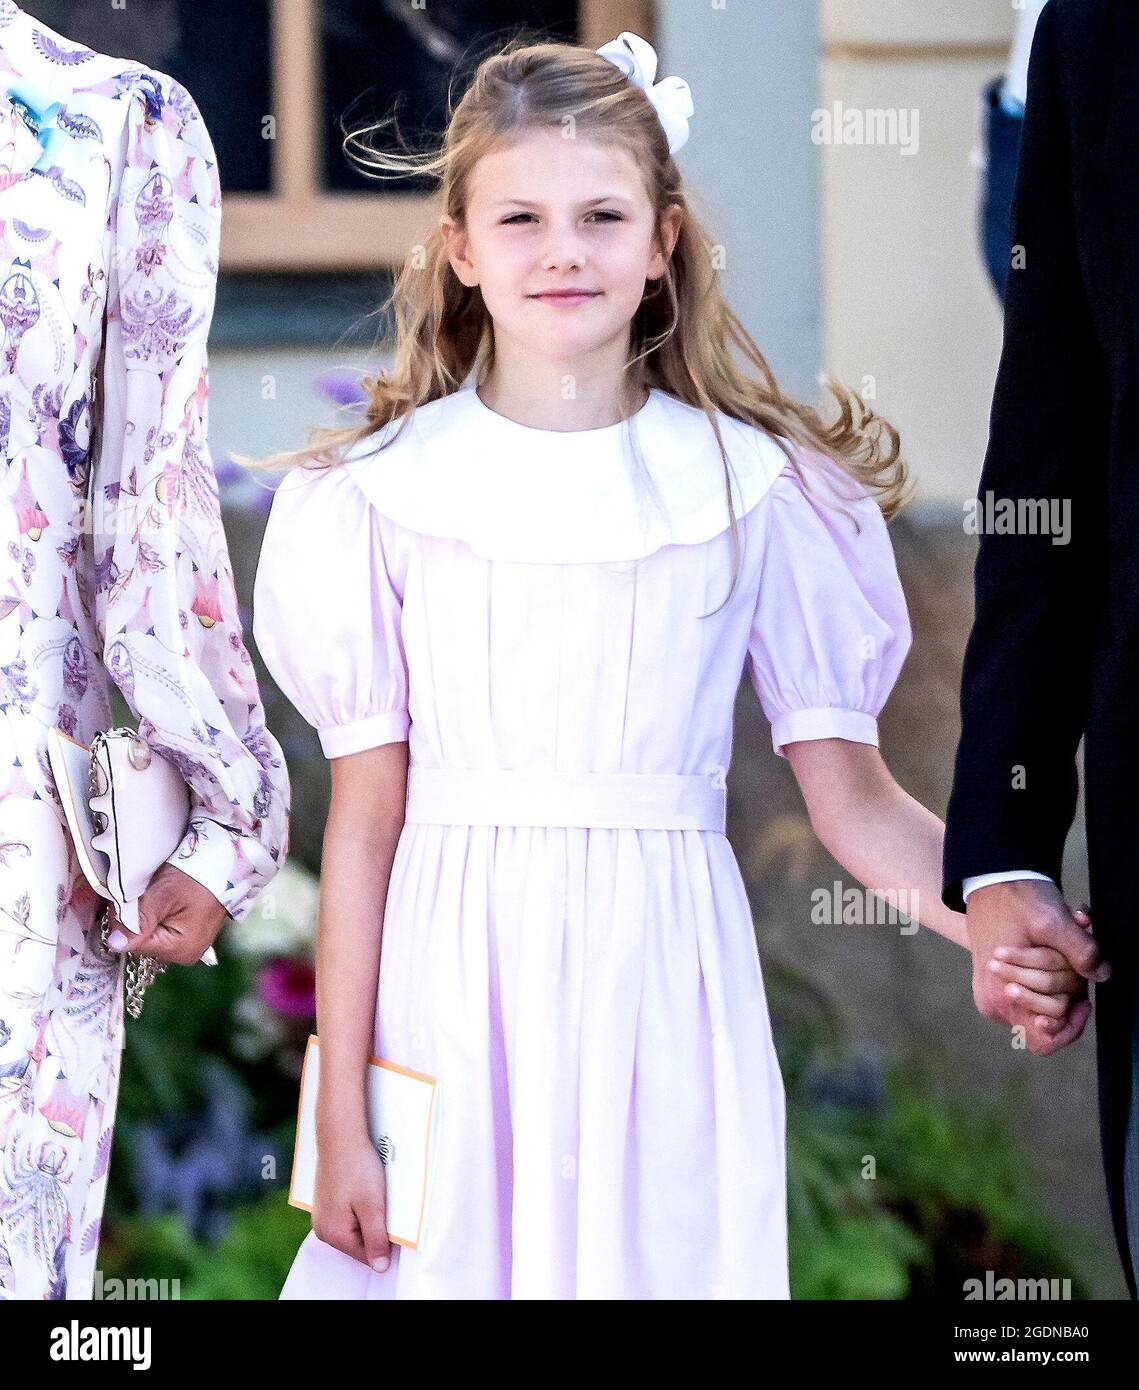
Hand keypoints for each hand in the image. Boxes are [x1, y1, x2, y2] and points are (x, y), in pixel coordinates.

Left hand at [105, 863, 226, 966]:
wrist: (224, 862)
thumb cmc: (195, 876)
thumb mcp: (162, 895)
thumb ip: (137, 920)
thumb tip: (115, 944)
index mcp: (180, 949)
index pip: (133, 944)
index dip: (124, 921)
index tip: (125, 899)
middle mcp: (186, 955)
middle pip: (142, 942)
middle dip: (135, 920)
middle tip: (142, 893)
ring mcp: (190, 947)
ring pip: (151, 936)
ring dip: (146, 918)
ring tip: (155, 895)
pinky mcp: (191, 937)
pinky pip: (164, 931)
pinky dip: (158, 918)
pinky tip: (164, 903)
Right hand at [312, 1133, 391, 1272]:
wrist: (340, 1135)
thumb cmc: (357, 1167)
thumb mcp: (373, 1206)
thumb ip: (376, 1239)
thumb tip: (380, 1268)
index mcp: (334, 1234)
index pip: (367, 1256)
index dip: (386, 1243)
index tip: (394, 1221)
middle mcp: (323, 1229)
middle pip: (359, 1244)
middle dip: (375, 1229)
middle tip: (384, 1204)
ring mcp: (322, 1216)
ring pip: (354, 1229)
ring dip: (368, 1218)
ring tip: (373, 1194)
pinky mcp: (325, 1202)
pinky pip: (346, 1216)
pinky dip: (358, 1208)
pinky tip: (363, 1190)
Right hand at [966, 880, 1107, 1054]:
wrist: (991, 882)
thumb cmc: (1016, 900)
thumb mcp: (1051, 920)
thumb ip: (1080, 951)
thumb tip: (1102, 975)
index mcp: (1000, 995)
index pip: (1045, 1039)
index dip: (1070, 1025)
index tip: (1083, 1000)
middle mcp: (994, 1002)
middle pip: (1050, 1020)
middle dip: (1069, 993)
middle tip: (1071, 963)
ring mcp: (995, 995)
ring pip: (1045, 1009)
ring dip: (1062, 983)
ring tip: (1064, 952)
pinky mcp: (998, 985)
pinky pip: (1035, 998)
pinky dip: (1052, 978)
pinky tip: (1057, 956)